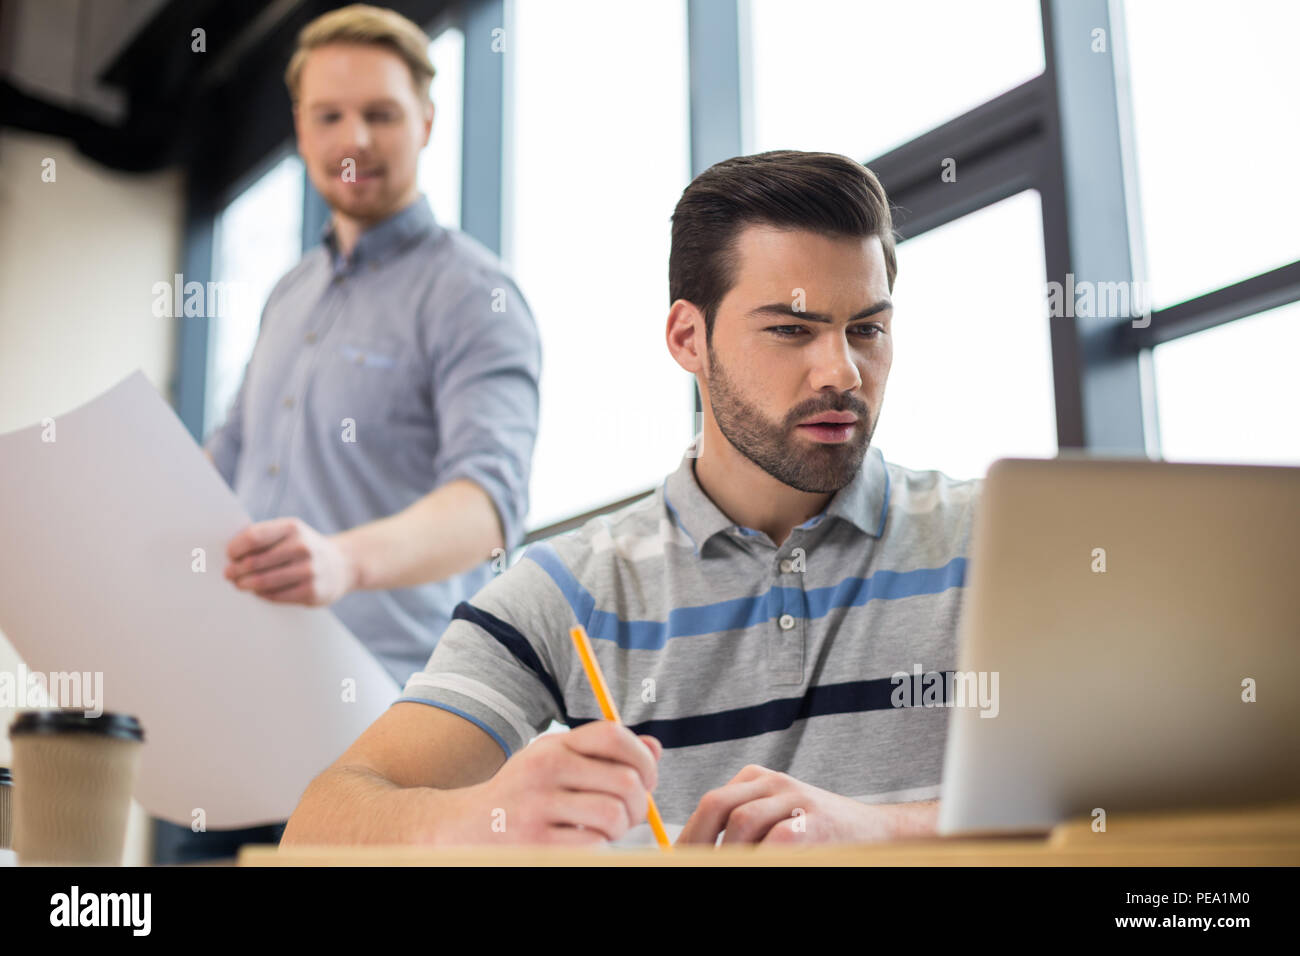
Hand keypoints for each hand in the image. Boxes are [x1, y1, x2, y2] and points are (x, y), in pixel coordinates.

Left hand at [224, 517, 358, 605]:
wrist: (343, 564)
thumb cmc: (304, 548)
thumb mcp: (290, 533)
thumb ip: (264, 538)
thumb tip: (231, 555)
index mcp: (293, 528)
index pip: (254, 537)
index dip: (236, 548)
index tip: (230, 555)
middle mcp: (303, 547)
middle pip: (255, 562)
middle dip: (236, 570)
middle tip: (229, 574)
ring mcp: (309, 570)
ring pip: (263, 582)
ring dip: (245, 585)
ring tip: (240, 584)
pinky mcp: (312, 591)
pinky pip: (276, 596)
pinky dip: (262, 595)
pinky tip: (259, 592)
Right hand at [438, 723, 662, 844]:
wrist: (463, 828)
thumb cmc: (523, 795)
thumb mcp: (557, 763)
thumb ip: (604, 755)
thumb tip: (654, 748)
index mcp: (554, 745)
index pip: (613, 735)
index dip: (643, 757)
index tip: (648, 778)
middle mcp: (545, 768)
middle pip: (624, 780)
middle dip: (640, 803)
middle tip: (632, 814)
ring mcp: (538, 805)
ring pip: (613, 814)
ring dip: (621, 828)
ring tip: (606, 830)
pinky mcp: (535, 841)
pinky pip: (594, 843)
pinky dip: (599, 846)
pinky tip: (583, 842)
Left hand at [676, 765, 932, 845]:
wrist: (875, 832)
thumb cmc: (818, 834)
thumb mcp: (774, 822)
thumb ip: (740, 833)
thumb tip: (696, 855)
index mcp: (754, 781)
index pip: (709, 804)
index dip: (689, 836)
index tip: (678, 859)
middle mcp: (771, 782)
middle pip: (717, 804)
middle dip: (697, 841)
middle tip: (692, 865)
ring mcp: (795, 797)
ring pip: (742, 821)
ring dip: (727, 852)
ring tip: (723, 867)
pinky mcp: (817, 821)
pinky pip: (778, 838)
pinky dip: (761, 857)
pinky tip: (761, 864)